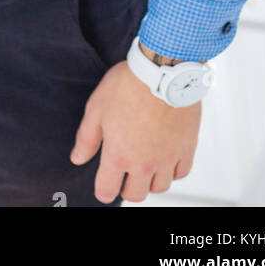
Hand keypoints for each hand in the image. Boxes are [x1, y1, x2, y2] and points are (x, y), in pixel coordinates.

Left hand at [70, 61, 200, 202]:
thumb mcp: (96, 107)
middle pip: (136, 195)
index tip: (103, 184)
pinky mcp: (187, 148)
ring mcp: (167, 158)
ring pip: (160, 187)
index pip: (107, 191)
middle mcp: (144, 163)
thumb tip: (77, 158)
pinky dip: (173, 171)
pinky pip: (181, 173)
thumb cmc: (128, 85)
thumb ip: (86, 138)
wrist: (162, 70)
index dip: (102, 190)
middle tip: (124, 173)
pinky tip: (165, 157)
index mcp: (118, 155)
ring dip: (150, 180)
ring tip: (145, 164)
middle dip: (126, 188)